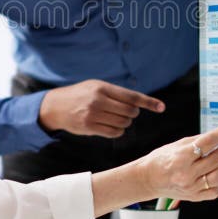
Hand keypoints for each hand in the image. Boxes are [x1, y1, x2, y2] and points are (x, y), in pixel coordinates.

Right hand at [38, 79, 164, 136]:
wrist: (56, 106)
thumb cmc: (80, 94)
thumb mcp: (96, 86)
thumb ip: (115, 93)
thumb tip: (139, 104)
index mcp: (102, 87)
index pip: (132, 96)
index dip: (148, 102)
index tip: (161, 107)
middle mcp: (98, 101)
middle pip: (130, 112)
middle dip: (132, 114)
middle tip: (126, 112)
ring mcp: (93, 115)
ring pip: (123, 124)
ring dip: (124, 123)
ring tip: (115, 118)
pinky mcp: (89, 127)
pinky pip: (114, 133)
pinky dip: (117, 131)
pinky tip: (111, 126)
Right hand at [137, 122, 217, 201]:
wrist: (149, 179)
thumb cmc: (161, 160)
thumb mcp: (177, 145)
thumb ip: (198, 141)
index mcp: (181, 157)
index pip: (208, 142)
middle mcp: (187, 174)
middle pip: (217, 158)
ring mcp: (192, 187)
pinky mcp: (195, 196)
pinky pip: (215, 188)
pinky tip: (216, 171)